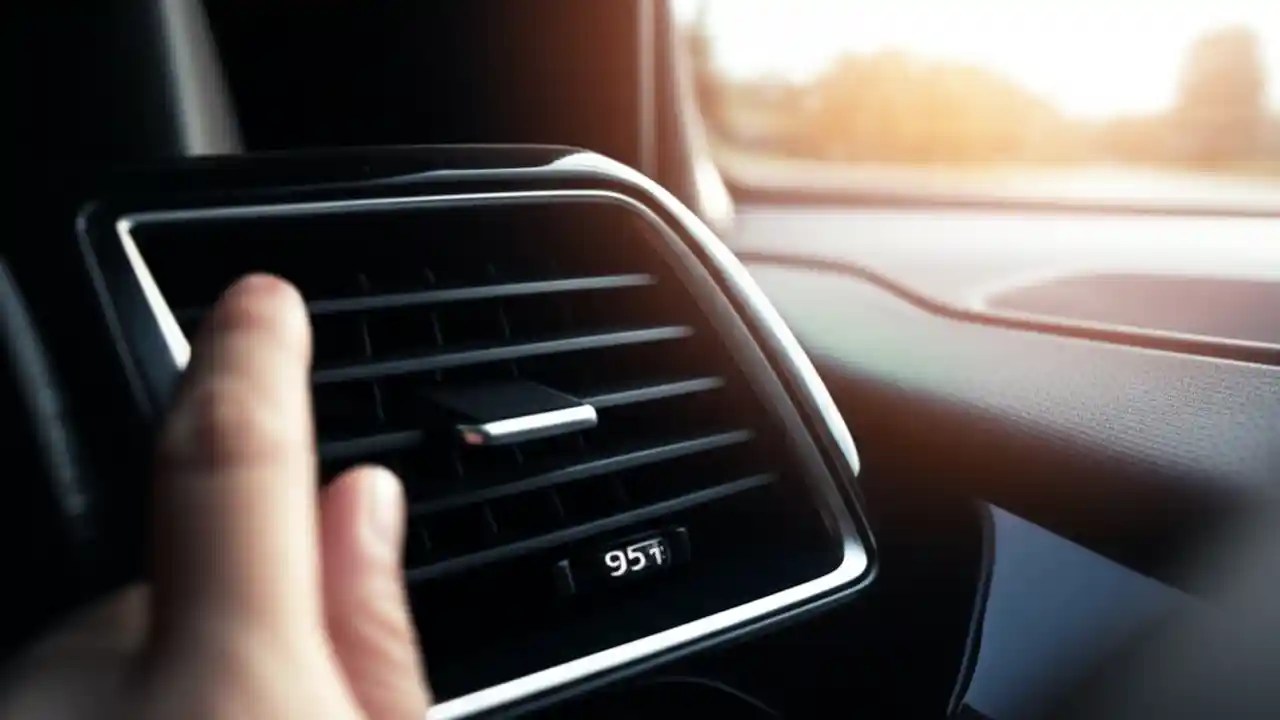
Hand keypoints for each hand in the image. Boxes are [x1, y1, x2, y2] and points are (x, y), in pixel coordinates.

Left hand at [0, 275, 431, 718]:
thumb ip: (374, 634)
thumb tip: (361, 504)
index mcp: (230, 693)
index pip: (235, 460)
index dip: (253, 364)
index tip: (261, 299)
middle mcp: (84, 699)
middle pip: (181, 579)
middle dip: (233, 611)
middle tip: (295, 704)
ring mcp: (23, 715)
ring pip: (114, 642)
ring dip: (166, 682)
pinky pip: (59, 693)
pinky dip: (114, 712)